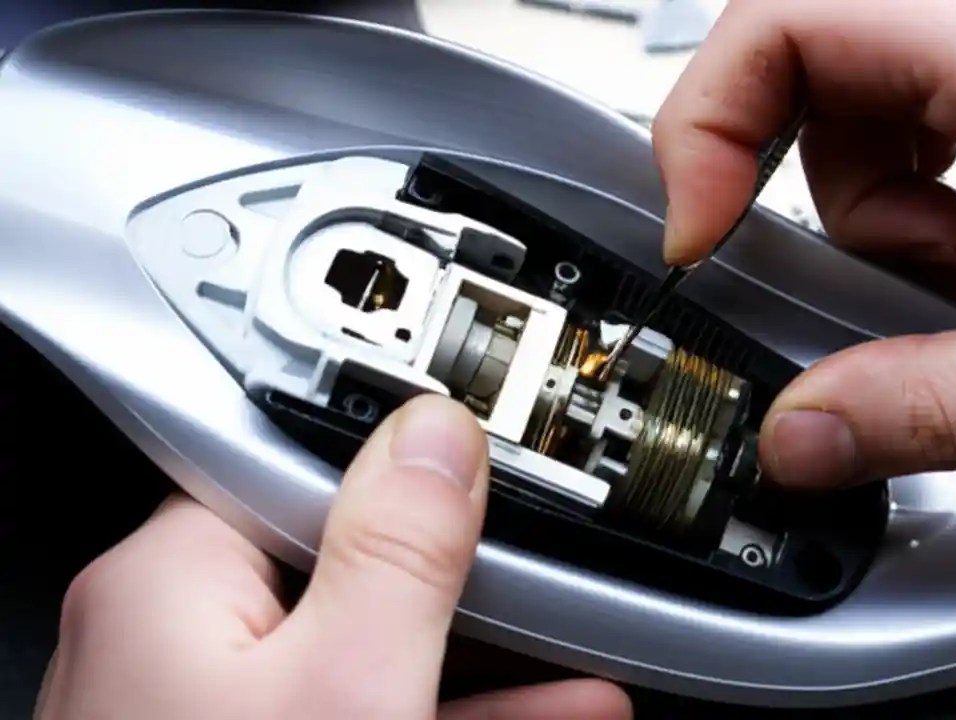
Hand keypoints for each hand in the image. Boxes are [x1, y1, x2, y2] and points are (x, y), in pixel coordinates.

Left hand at [35, 395, 631, 719]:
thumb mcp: (355, 685)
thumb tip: (437, 436)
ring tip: (577, 667)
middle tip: (547, 580)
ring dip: (474, 663)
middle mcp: (165, 644)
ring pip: (362, 659)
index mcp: (167, 584)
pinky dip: (440, 715)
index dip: (399, 461)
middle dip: (464, 582)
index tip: (482, 469)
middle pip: (342, 568)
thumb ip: (401, 547)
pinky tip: (537, 718)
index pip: (294, 464)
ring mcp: (199, 718)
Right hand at [652, 0, 955, 484]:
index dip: (707, 120)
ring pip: (887, 85)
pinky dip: (954, 190)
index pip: (789, 13)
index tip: (704, 224)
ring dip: (895, 197)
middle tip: (885, 274)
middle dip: (819, 182)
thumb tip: (806, 433)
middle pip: (825, 52)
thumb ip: (936, 409)